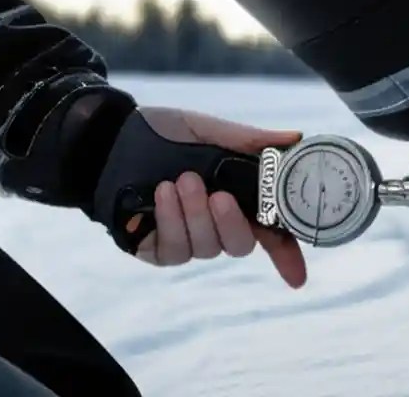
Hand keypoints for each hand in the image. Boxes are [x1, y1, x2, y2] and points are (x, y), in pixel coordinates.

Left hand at [130, 107, 307, 287]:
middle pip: (241, 245)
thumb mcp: (209, 131)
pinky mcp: (157, 249)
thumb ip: (249, 141)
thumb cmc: (163, 134)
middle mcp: (216, 223)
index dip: (287, 255)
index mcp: (238, 196)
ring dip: (195, 215)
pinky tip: (162, 195)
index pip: (271, 232)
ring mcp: (187, 238)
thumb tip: (295, 138)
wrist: (112, 138)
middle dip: (232, 223)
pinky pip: (174, 250)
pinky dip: (171, 222)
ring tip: (181, 181)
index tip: (297, 277)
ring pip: (206, 247)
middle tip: (220, 196)